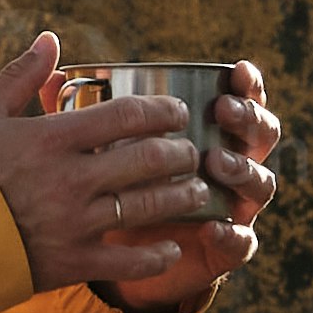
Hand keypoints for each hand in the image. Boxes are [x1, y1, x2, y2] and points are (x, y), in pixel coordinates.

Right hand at [0, 28, 212, 302]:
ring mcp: (72, 224)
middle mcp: (69, 179)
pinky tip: (172, 248)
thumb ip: (21, 75)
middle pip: (149, 160)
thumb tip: (50, 39)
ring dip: (181, 198)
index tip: (178, 114)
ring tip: (196, 192)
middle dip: (181, 155)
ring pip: (146, 207)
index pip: (127, 116)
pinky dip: (155, 256)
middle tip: (192, 154)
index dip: (162, 112)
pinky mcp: (69, 263)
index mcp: (50, 138)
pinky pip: (126, 262)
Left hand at [92, 61, 276, 312]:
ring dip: (243, 171)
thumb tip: (52, 60)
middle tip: (224, 111)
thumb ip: (79, 104)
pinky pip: (241, 242)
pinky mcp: (223, 248)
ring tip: (217, 163)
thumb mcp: (94, 142)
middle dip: (249, 119)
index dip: (247, 85)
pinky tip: (214, 228)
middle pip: (260, 135)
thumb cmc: (111, 183)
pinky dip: (233, 235)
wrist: (116, 252)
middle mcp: (229, 162)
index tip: (238, 72)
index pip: (241, 99)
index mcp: (209, 129)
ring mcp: (232, 205)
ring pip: (259, 185)